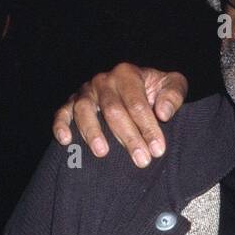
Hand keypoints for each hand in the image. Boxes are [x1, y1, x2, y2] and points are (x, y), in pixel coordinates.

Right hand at [52, 64, 188, 164]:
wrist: (137, 87)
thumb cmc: (156, 90)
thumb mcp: (172, 85)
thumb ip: (173, 95)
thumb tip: (163, 113)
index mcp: (127, 74)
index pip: (137, 103)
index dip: (148, 127)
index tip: (158, 149)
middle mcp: (104, 81)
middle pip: (113, 110)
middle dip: (128, 137)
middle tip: (141, 160)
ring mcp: (86, 91)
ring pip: (84, 110)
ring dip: (93, 132)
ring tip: (103, 153)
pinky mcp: (72, 103)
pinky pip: (63, 112)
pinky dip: (61, 124)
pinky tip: (66, 141)